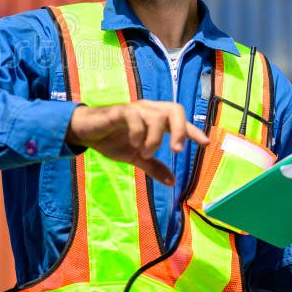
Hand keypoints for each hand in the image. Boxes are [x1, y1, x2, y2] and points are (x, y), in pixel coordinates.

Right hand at [66, 101, 208, 185]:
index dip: (193, 131)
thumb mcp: (135, 156)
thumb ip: (154, 166)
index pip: (179, 121)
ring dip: (154, 138)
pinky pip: (135, 118)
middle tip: (175, 151)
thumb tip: (172, 182)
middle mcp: (148, 110)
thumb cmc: (111, 139)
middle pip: (175, 109)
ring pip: (157, 116)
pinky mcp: (119, 111)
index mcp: (154, 119)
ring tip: (145, 153)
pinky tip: (133, 144)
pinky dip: (139, 133)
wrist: (85, 132)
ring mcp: (134, 109)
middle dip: (180, 130)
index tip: (205, 143)